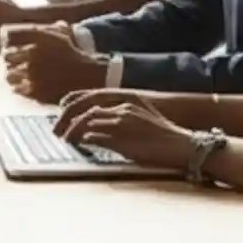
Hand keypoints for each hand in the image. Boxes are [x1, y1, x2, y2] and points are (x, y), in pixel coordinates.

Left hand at [1, 24, 106, 102]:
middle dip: (10, 59)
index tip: (10, 45)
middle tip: (15, 63)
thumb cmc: (75, 55)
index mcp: (38, 38)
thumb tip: (46, 23)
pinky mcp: (35, 90)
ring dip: (13, 74)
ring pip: (9, 74)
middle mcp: (32, 54)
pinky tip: (26, 85)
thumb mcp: (63, 35)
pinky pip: (17, 88)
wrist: (88, 76)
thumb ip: (50, 27)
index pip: (8, 35)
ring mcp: (32, 73)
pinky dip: (20, 87)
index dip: (7, 41)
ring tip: (19, 76)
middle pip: (6, 56)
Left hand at [53, 94, 194, 169]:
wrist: (185, 146)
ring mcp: (122, 122)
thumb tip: (99, 126)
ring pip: (87, 122)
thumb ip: (120, 118)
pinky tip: (80, 144)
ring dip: (73, 131)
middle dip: (67, 119)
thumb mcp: (142, 117)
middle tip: (57, 131)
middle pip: (85, 109)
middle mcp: (122, 107)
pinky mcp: (123, 138)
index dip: (72, 104)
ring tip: (66, 140)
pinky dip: (85, 140)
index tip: (61, 111)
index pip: (90, 96)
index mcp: (127, 99)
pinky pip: (96, 136)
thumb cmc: (164, 135)